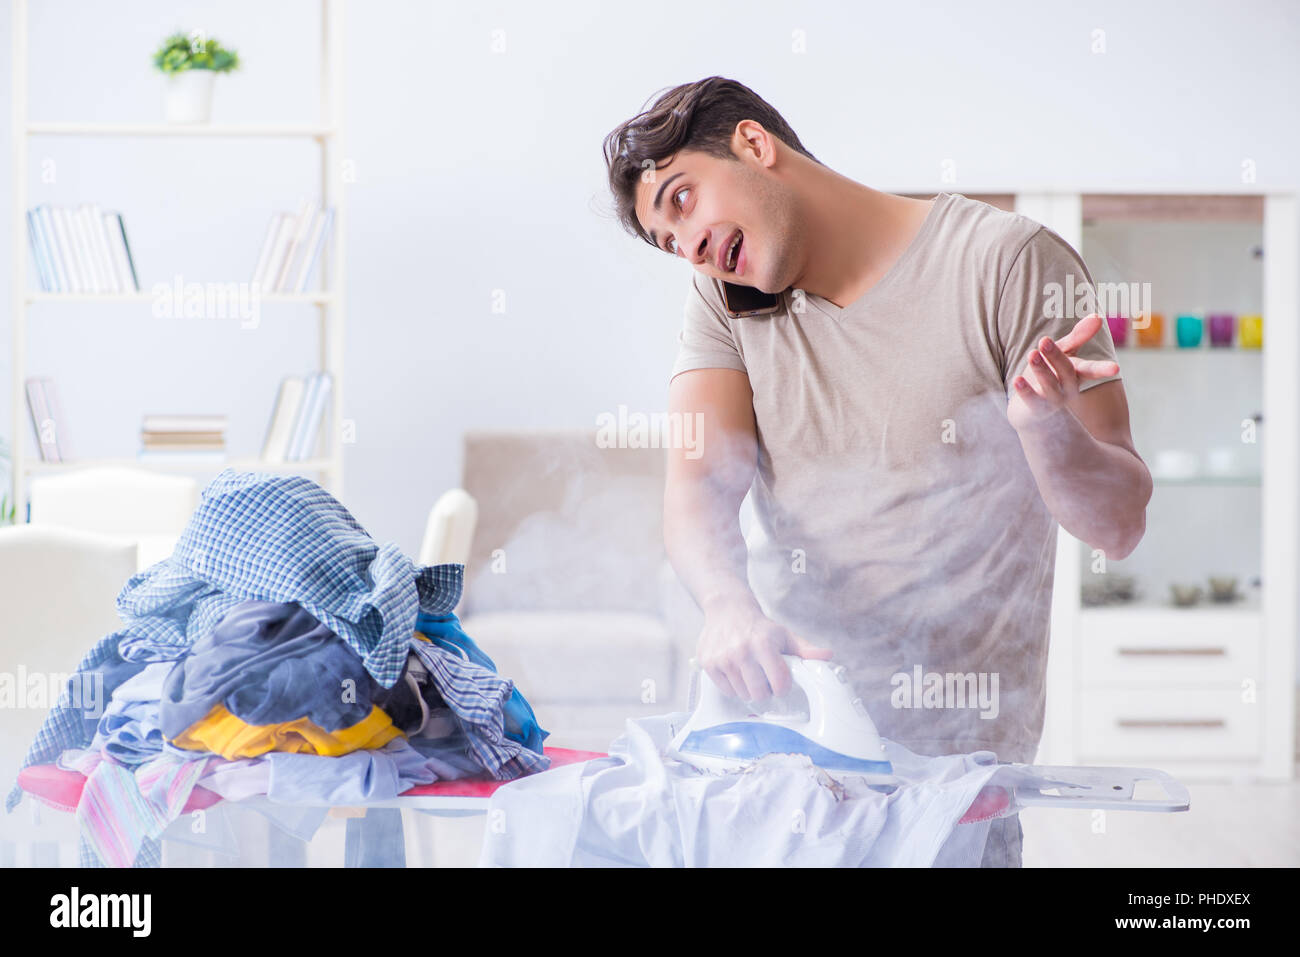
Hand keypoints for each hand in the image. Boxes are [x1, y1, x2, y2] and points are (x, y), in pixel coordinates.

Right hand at [696, 594, 832, 700]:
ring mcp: (723, 658)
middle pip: (759, 694)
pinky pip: (726, 690)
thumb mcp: (784, 635)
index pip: (779, 684)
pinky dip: (733, 686)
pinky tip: (736, 671)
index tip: (781, 681)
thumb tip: (827, 656)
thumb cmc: (758, 626)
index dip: (782, 686)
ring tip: (749, 672)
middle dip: (765, 690)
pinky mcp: (708, 663)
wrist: (727, 609)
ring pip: (742, 694)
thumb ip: (806, 649)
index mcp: (763, 644)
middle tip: (764, 678)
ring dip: (748, 689)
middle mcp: (741, 651)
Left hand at [1008, 313, 1119, 432]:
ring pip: (1049, 385)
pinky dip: (1024, 390)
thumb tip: (1098, 316)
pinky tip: (1017, 380)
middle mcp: (1067, 388)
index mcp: (1076, 373)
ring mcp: (1052, 399)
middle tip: (1044, 340)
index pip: (1091, 370)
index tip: (1116, 368)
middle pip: (1065, 371)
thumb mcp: (1064, 352)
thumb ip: (1078, 336)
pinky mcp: (1035, 408)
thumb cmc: (1052, 374)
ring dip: (1040, 369)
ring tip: (1031, 354)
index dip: (1102, 369)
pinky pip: (1030, 399)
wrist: (1032, 410)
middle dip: (1056, 356)